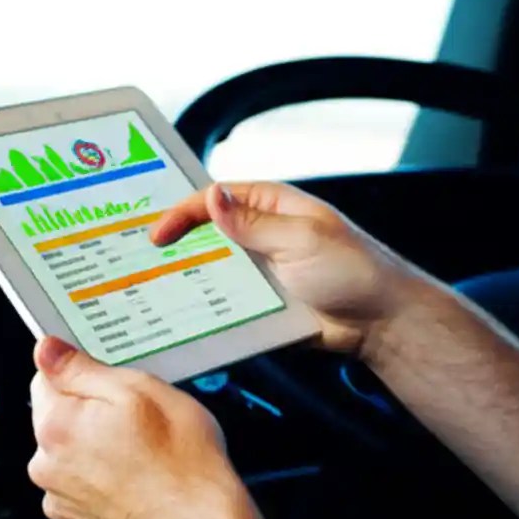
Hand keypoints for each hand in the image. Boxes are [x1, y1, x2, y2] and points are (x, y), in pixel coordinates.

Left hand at [28, 337, 283, 518]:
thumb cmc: (183, 462)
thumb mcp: (141, 390)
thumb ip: (84, 369)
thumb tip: (47, 349)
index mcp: (58, 426)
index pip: (45, 379)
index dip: (84, 377)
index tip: (113, 387)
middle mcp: (48, 468)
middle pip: (58, 423)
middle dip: (91, 418)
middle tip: (139, 424)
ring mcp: (62, 505)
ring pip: (72, 461)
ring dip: (98, 454)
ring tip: (145, 459)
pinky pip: (84, 495)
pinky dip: (105, 488)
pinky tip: (139, 485)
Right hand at [151, 182, 429, 357]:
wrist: (381, 322)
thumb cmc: (354, 270)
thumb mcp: (302, 240)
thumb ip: (254, 223)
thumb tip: (214, 196)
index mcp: (273, 206)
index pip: (215, 200)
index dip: (181, 213)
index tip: (156, 235)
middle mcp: (262, 235)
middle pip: (207, 235)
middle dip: (175, 246)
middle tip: (136, 260)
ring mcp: (262, 271)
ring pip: (212, 272)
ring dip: (185, 281)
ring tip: (147, 293)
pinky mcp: (264, 303)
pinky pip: (227, 304)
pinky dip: (205, 310)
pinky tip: (181, 320)